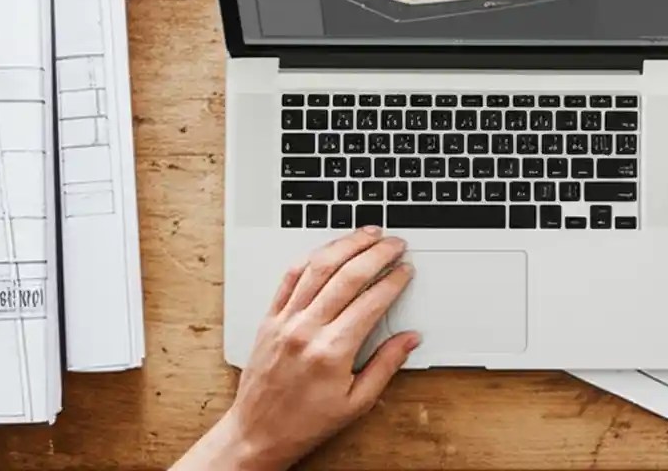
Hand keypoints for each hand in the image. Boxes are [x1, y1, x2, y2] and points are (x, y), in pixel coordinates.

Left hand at [174, 227, 418, 470]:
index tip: (406, 270)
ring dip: (345, 244)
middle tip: (394, 243)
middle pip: (347, 275)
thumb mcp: (357, 402)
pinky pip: (289, 277)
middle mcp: (306, 330)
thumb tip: (410, 339)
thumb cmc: (305, 423)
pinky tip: (328, 249)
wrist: (257, 433)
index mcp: (332, 351)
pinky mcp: (269, 319)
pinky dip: (310, 257)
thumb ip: (386, 365)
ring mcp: (285, 321)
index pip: (371, 301)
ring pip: (317, 267)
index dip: (394, 280)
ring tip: (366, 234)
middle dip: (376, 253)